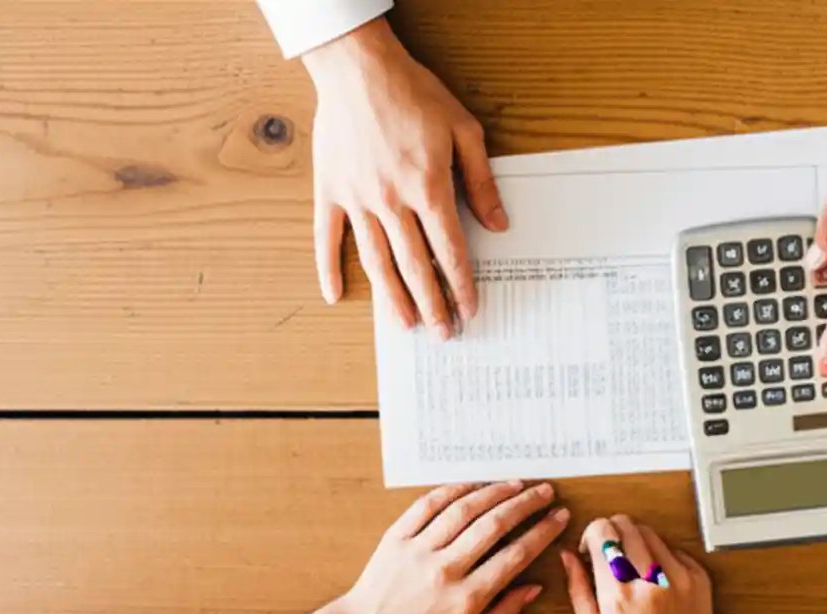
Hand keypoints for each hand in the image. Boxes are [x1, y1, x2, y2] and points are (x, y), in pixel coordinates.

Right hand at [302, 19, 507, 335]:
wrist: (359, 68)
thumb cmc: (414, 93)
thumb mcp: (464, 131)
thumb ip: (480, 182)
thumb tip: (498, 224)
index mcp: (428, 189)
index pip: (449, 251)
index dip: (461, 284)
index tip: (470, 308)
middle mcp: (391, 202)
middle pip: (414, 266)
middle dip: (432, 304)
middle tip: (443, 332)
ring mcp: (357, 199)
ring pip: (376, 261)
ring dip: (392, 298)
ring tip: (405, 326)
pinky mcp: (329, 191)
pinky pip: (327, 237)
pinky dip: (328, 268)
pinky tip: (335, 295)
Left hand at [333, 482, 568, 613]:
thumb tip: (533, 588)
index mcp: (465, 598)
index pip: (514, 556)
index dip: (541, 533)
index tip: (558, 518)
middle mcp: (444, 569)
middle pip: (494, 525)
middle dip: (525, 505)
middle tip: (544, 492)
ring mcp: (418, 550)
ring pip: (464, 509)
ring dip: (495, 492)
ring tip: (516, 483)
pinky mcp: (397, 537)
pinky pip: (428, 505)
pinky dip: (453, 490)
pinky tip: (473, 485)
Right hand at [561, 516, 740, 613]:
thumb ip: (578, 589)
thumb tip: (568, 556)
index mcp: (618, 596)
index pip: (602, 534)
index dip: (591, 533)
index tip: (590, 546)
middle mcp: (650, 581)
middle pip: (625, 524)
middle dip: (612, 530)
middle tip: (610, 551)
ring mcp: (678, 577)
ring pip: (650, 532)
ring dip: (635, 540)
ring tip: (633, 566)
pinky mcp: (698, 578)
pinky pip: (674, 548)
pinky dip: (661, 556)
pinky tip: (656, 578)